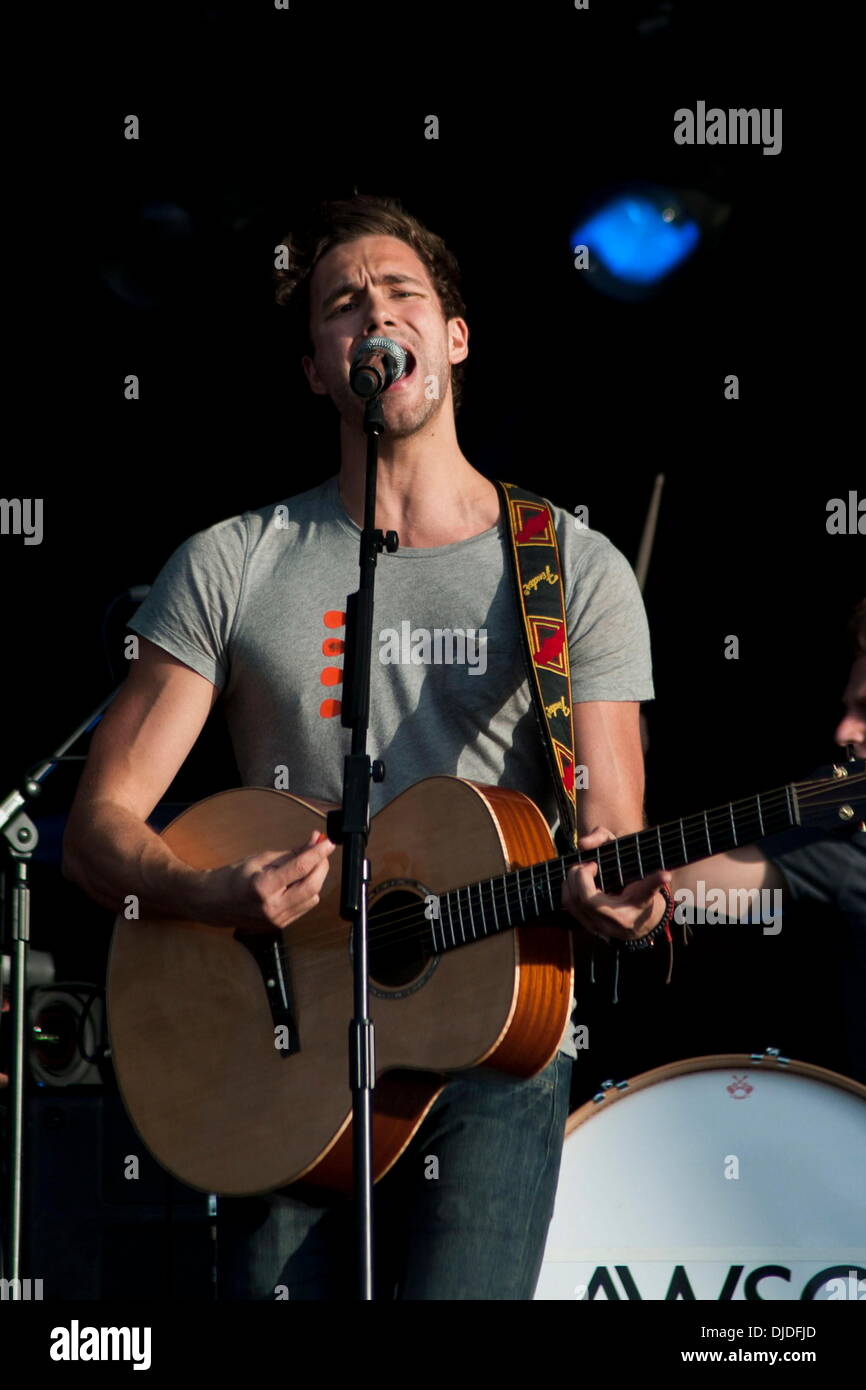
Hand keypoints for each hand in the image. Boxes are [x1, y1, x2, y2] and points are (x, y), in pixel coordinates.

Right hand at [197, 829, 336, 931]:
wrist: (215, 903)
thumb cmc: (234, 877)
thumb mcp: (261, 859)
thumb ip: (292, 853)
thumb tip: (314, 841)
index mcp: (263, 887)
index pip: (300, 868)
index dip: (318, 853)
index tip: (328, 842)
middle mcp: (273, 907)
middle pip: (312, 887)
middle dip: (321, 867)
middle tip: (321, 852)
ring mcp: (277, 920)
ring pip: (312, 898)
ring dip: (316, 879)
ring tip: (307, 866)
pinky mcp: (280, 926)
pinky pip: (304, 907)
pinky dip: (307, 892)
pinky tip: (299, 882)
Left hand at [561, 825, 670, 944]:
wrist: (643, 918)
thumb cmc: (642, 891)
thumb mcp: (643, 875)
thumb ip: (623, 856)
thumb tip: (585, 847)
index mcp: (621, 915)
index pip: (590, 901)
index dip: (584, 878)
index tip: (594, 864)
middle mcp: (606, 925)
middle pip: (578, 899)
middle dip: (578, 875)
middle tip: (589, 864)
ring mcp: (594, 927)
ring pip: (569, 901)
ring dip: (572, 879)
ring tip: (584, 870)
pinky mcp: (586, 925)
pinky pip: (568, 904)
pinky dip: (571, 886)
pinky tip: (582, 879)